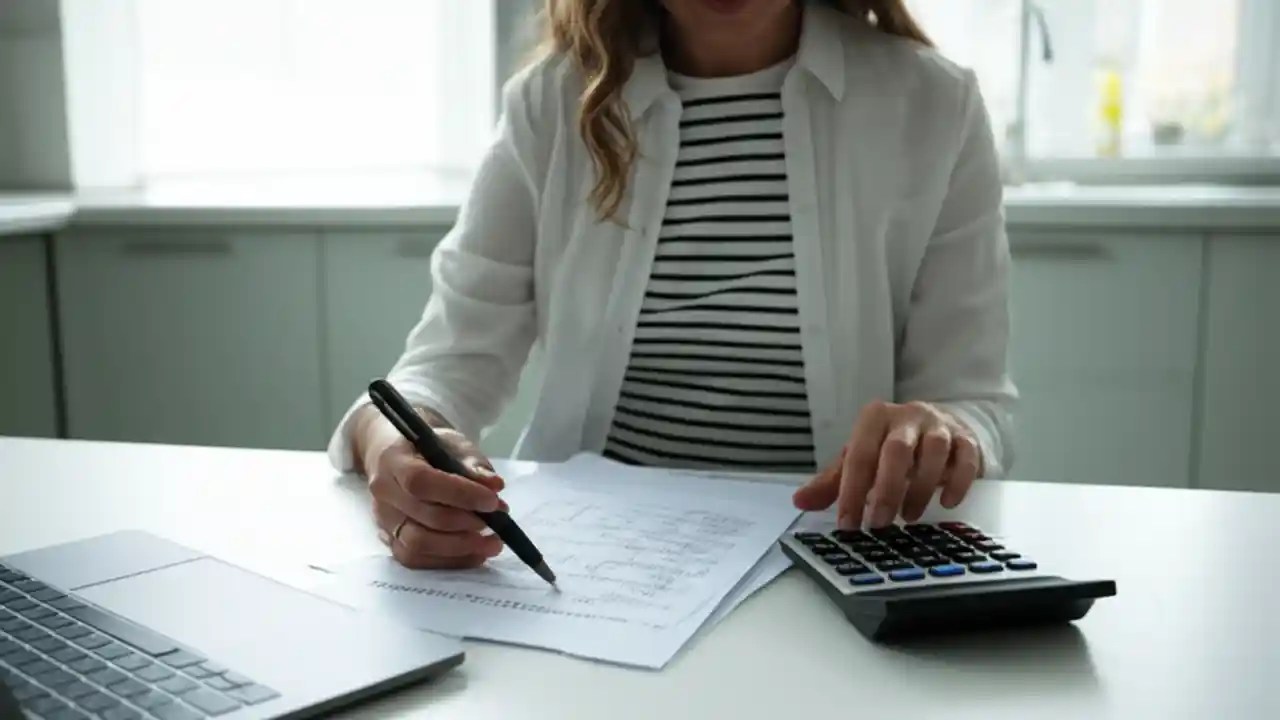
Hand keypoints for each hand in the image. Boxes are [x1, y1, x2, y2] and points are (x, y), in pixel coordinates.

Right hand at [356, 407, 507, 568]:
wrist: (395, 453)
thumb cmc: (427, 446)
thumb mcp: (452, 442)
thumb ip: (472, 463)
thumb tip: (495, 486)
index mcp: (394, 461)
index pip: (421, 482)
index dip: (460, 494)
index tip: (492, 501)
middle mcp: (384, 493)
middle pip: (424, 517)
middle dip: (468, 523)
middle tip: (499, 522)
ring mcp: (383, 519)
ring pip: (418, 544)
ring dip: (461, 548)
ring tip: (491, 543)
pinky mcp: (389, 539)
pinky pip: (415, 559)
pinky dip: (448, 560)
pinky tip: (474, 554)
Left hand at [792, 401, 981, 528]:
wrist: (940, 426)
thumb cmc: (893, 446)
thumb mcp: (862, 458)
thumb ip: (834, 481)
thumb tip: (800, 502)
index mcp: (875, 418)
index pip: (859, 455)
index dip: (851, 491)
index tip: (848, 524)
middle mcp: (908, 416)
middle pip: (896, 450)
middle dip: (886, 490)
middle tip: (879, 523)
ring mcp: (940, 425)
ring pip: (933, 452)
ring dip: (920, 488)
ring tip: (909, 517)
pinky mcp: (967, 438)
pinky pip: (965, 458)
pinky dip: (957, 482)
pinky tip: (946, 504)